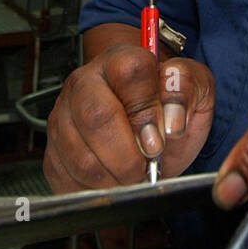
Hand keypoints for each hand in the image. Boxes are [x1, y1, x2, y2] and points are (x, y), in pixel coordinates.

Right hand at [44, 45, 215, 192]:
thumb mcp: (194, 90)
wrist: (146, 128)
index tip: (161, 137)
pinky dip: (99, 188)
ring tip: (133, 172)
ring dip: (116, 176)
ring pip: (82, 155)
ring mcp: (63, 116)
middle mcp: (85, 83)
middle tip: (147, 164)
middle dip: (128, 154)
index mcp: (121, 60)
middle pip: (97, 117)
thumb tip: (171, 120)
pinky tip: (114, 178)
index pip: (130, 72)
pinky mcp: (53, 150)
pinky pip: (70, 178)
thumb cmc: (166, 108)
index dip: (148, 110)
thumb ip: (187, 89)